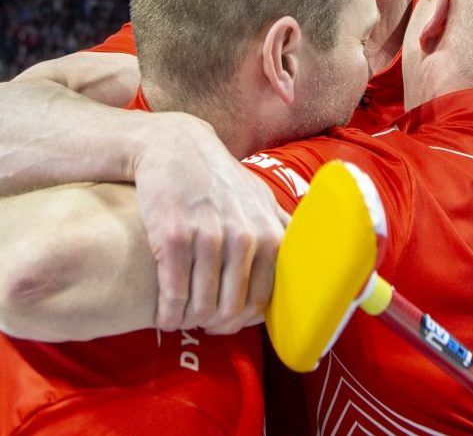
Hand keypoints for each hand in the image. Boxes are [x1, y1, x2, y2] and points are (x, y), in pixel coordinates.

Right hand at [131, 112, 286, 332]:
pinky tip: (164, 315)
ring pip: (202, 308)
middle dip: (215, 325)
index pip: (263, 302)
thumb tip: (308, 259)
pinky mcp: (175, 237)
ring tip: (181, 319)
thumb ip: (280, 229)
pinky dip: (168, 315)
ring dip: (189, 322)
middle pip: (232, 311)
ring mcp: (211, 237)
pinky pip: (174, 296)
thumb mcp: (259, 198)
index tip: (228, 320)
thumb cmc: (220, 179)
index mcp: (270, 234)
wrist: (176, 147)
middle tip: (202, 323)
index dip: (243, 320)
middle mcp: (245, 238)